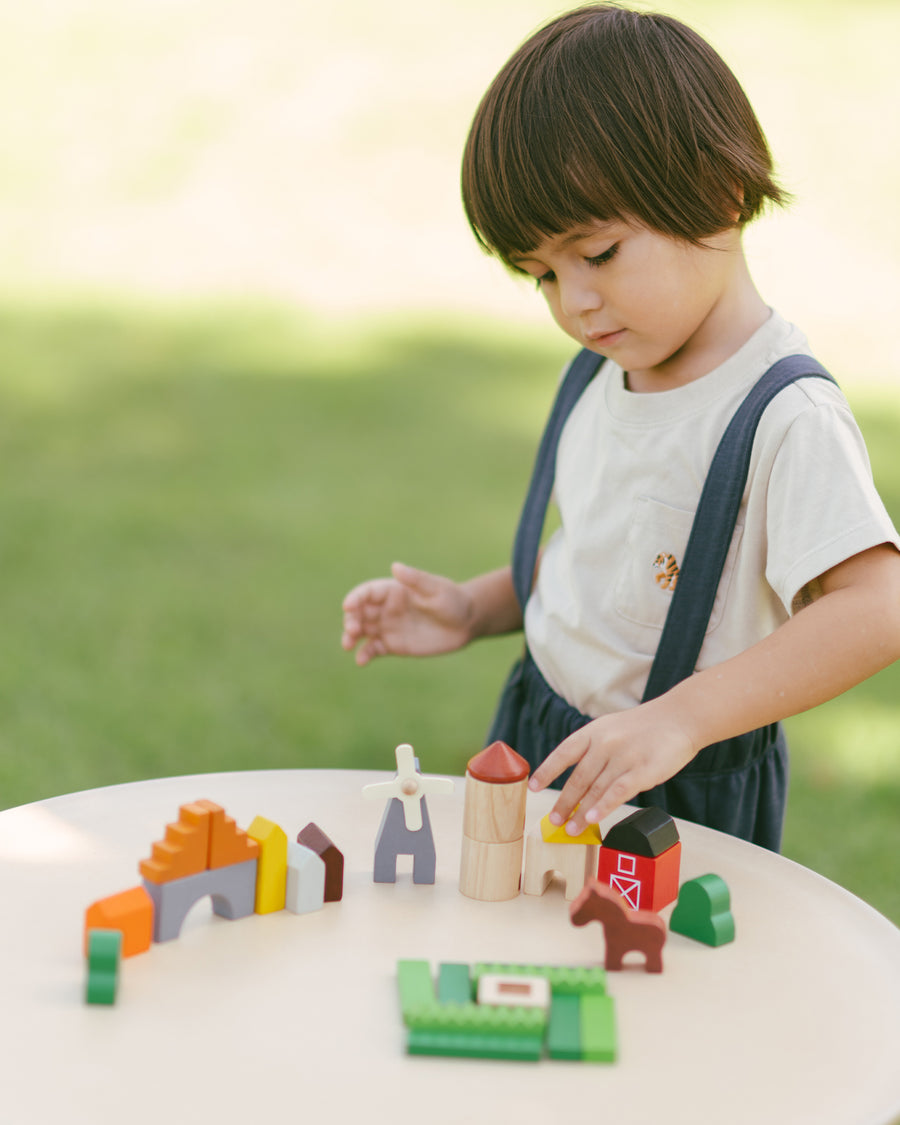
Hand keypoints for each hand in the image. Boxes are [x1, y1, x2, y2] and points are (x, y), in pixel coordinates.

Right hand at [341, 562, 474, 665]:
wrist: (466, 624)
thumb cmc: (453, 600)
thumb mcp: (436, 589)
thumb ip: (416, 579)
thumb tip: (395, 566)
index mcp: (393, 590)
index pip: (367, 592)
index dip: (355, 598)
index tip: (348, 606)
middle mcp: (386, 608)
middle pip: (359, 612)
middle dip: (351, 620)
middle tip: (353, 630)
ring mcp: (387, 627)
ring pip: (361, 631)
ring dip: (350, 637)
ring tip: (348, 645)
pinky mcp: (393, 645)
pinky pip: (373, 649)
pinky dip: (364, 654)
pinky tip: (361, 661)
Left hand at [527, 697, 697, 833]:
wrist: (679, 718)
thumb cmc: (643, 728)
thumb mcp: (611, 728)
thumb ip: (592, 749)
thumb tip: (577, 783)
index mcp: (593, 732)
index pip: (563, 753)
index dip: (547, 771)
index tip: (533, 788)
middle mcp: (604, 743)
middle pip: (578, 778)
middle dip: (564, 802)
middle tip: (553, 821)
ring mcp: (623, 757)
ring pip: (596, 790)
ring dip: (581, 813)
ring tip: (571, 829)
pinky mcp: (643, 771)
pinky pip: (618, 792)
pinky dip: (603, 807)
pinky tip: (593, 820)